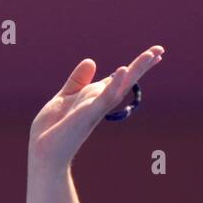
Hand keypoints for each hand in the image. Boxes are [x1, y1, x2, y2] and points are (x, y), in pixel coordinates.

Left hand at [28, 46, 163, 171]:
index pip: (118, 78)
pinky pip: (103, 98)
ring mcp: (95, 108)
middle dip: (142, 65)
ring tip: (152, 55)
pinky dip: (114, 84)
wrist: (42, 152)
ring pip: (120, 86)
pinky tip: (122, 70)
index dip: (135, 66)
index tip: (154, 54)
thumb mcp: (64, 98)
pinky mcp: (87, 114)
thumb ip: (77, 81)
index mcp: (94, 97)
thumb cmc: (52, 130)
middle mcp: (99, 102)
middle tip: (160, 51)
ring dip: (136, 70)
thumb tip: (91, 61)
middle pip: (125, 80)